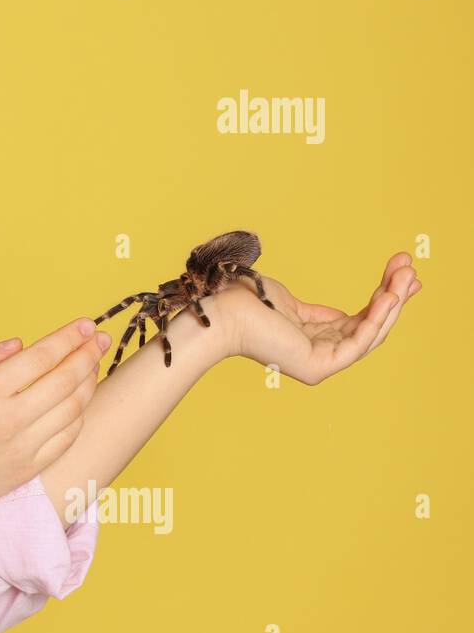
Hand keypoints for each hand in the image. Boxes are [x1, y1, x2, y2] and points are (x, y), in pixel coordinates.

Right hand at [0, 319, 109, 522]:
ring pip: (74, 408)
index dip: (69, 337)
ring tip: (92, 365)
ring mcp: (23, 447)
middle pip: (66, 379)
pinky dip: (79, 415)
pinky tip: (79, 401)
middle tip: (100, 339)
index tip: (86, 325)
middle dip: (89, 353)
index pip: (40, 357)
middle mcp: (8, 419)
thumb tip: (17, 345)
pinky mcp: (30, 468)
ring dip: (89, 382)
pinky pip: (68, 437)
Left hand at [216, 251, 421, 384]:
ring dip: (391, 303)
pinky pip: (358, 341)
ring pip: (369, 333)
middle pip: (369, 327)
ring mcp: (320, 364)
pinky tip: (389, 295)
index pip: (359, 322)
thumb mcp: (294, 306)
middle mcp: (320, 356)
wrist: (222, 310)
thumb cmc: (247, 303)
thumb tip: (339, 313)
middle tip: (410, 267)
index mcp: (313, 343)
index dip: (384, 298)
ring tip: (406, 274)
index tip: (402, 270)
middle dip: (394, 296)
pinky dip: (377, 317)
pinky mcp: (319, 365)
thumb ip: (321, 313)